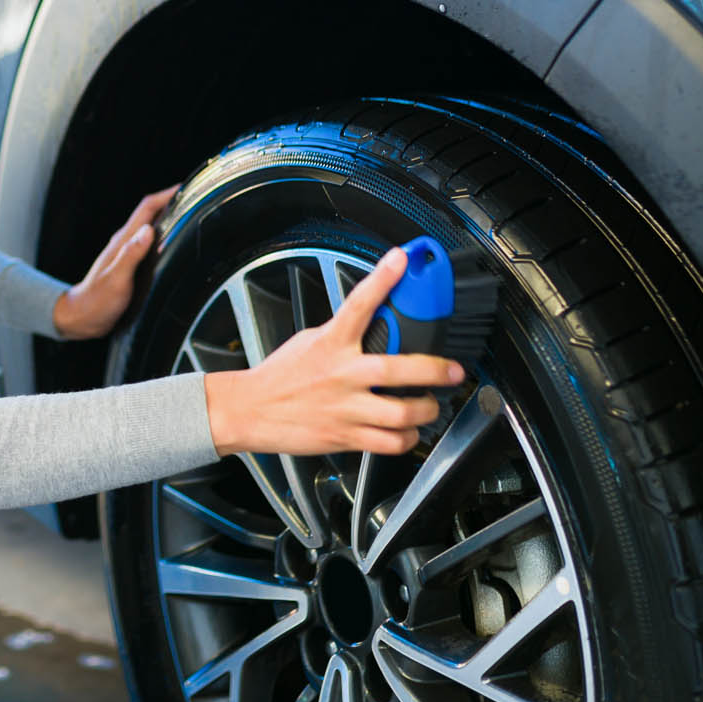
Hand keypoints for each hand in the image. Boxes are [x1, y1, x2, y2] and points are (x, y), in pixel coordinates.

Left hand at [52, 186, 178, 339]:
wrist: (81, 318)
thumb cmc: (96, 302)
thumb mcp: (116, 280)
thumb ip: (131, 255)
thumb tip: (148, 231)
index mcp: (123, 241)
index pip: (147, 208)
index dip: (167, 194)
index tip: (186, 187)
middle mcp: (125, 242)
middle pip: (151, 213)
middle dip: (173, 202)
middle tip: (195, 198)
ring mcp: (127, 252)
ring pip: (152, 227)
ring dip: (169, 218)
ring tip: (190, 216)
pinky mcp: (130, 264)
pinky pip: (150, 243)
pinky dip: (164, 237)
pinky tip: (174, 244)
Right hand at [203, 247, 465, 456]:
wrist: (248, 411)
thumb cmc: (278, 377)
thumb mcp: (309, 342)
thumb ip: (341, 335)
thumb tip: (371, 323)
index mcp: (331, 343)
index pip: (359, 303)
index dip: (383, 278)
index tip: (401, 259)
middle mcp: (342, 374)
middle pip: (400, 370)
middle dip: (438, 371)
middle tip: (454, 371)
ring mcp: (345, 408)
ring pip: (403, 413)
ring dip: (427, 410)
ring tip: (431, 405)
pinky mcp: (345, 436)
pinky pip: (390, 442)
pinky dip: (407, 438)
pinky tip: (407, 430)